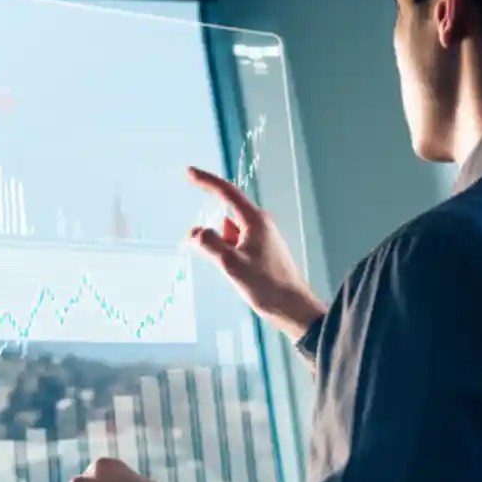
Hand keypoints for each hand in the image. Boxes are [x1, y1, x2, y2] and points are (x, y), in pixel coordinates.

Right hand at [187, 166, 325, 341]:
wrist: (292, 309)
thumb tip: (195, 231)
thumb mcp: (231, 264)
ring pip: (229, 235)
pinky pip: (236, 246)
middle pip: (225, 218)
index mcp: (255, 220)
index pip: (227, 192)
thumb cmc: (266, 286)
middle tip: (223, 262)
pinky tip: (240, 276)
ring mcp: (261, 238)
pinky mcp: (261, 252)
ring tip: (237, 273)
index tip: (188, 172)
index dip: (206, 181)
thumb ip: (210, 244)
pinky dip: (230, 255)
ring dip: (223, 249)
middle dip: (215, 236)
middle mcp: (260, 224)